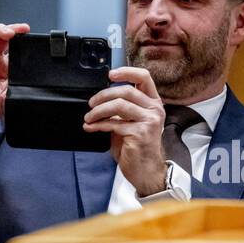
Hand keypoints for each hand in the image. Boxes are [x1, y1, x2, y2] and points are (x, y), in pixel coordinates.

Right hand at [0, 21, 31, 140]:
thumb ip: (17, 84)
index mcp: (1, 66)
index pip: (12, 46)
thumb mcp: (7, 98)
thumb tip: (31, 77)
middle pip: (0, 35)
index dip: (21, 39)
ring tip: (8, 33)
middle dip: (12, 29)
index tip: (30, 36)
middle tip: (22, 30)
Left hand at [83, 66, 167, 196]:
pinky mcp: (140, 133)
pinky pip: (113, 124)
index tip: (110, 75)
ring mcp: (149, 121)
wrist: (145, 171)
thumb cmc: (136, 148)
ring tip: (89, 118)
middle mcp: (154, 109)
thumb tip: (101, 100)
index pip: (144, 77)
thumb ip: (121, 110)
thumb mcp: (130, 123)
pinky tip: (90, 128)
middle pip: (126, 91)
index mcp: (153, 103)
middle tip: (91, 104)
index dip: (126, 72)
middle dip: (103, 96)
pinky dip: (98, 125)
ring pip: (118, 105)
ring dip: (98, 111)